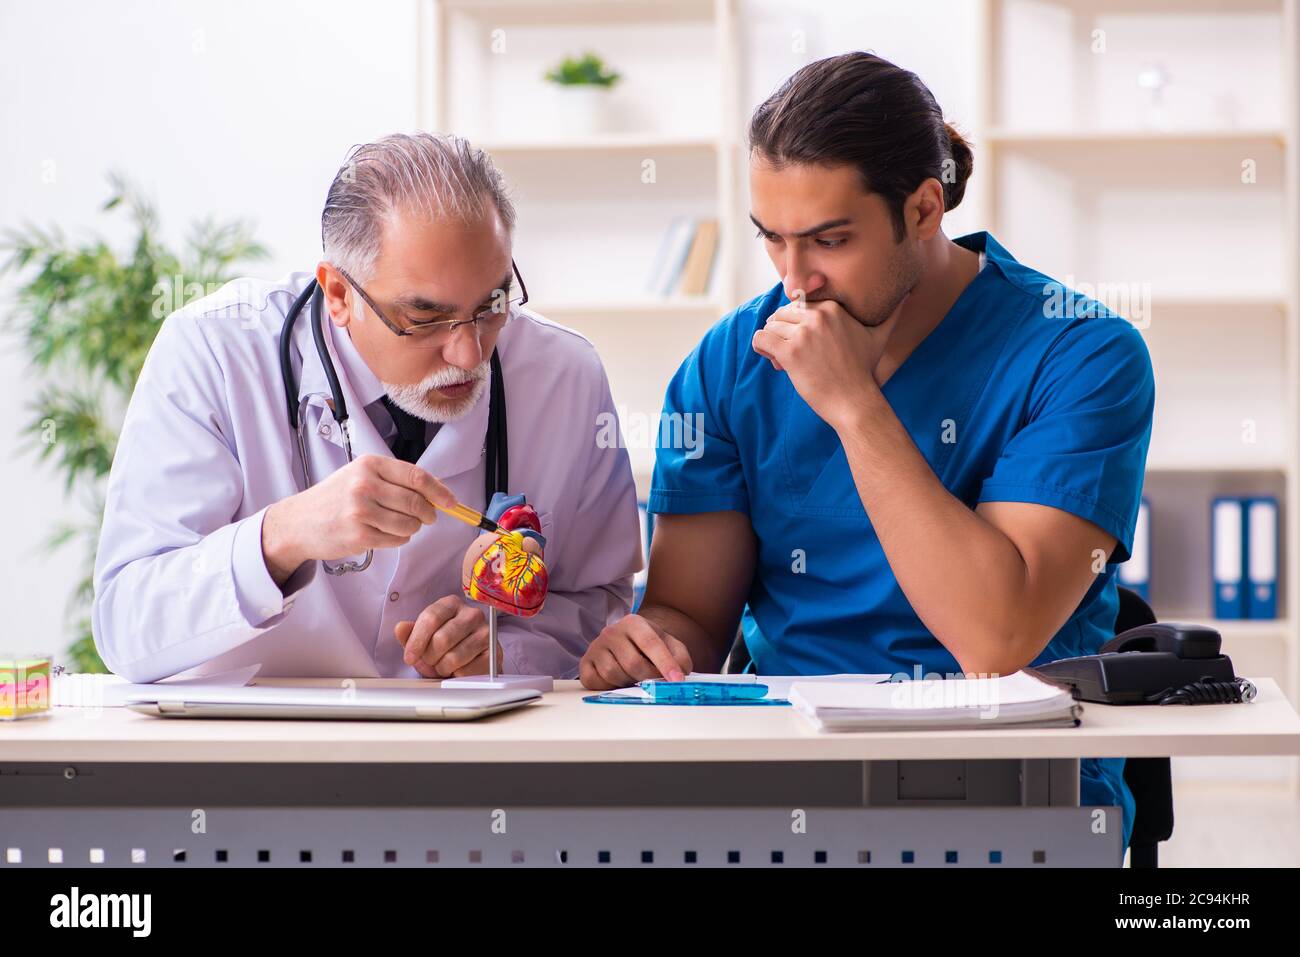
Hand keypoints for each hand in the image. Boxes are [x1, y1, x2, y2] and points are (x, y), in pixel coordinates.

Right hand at [262, 454, 455, 584]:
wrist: (299, 522)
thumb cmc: (334, 498)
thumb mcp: (361, 476)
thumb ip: (397, 480)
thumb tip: (437, 492)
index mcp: (370, 465)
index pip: (417, 477)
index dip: (440, 492)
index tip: (451, 502)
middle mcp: (365, 485)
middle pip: (417, 502)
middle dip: (429, 513)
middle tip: (427, 517)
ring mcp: (361, 511)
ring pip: (410, 524)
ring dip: (413, 528)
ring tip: (399, 525)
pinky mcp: (359, 535)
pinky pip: (397, 540)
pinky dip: (399, 539)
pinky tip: (384, 533)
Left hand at [394, 595, 502, 677]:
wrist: (471, 660)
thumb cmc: (445, 646)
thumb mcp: (424, 638)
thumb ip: (410, 633)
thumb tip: (400, 628)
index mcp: (451, 604)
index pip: (431, 618)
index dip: (416, 641)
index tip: (410, 658)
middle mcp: (472, 614)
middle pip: (441, 639)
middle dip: (430, 657)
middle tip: (431, 661)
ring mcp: (485, 632)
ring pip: (453, 657)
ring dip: (443, 668)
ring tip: (444, 666)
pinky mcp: (494, 653)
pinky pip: (467, 670)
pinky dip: (457, 675)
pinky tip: (458, 670)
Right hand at [580, 614, 693, 689]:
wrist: (626, 643)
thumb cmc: (648, 646)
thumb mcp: (669, 646)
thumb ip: (680, 658)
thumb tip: (681, 674)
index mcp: (633, 622)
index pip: (650, 643)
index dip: (665, 663)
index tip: (677, 680)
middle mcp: (611, 631)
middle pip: (632, 663)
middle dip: (648, 677)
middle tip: (655, 682)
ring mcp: (596, 647)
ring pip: (614, 674)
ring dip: (628, 682)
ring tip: (634, 678)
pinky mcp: (585, 663)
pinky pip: (596, 681)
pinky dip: (609, 687)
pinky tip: (617, 681)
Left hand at [750, 299, 897, 428]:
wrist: (855, 401)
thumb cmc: (863, 371)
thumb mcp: (879, 337)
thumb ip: (890, 314)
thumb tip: (908, 295)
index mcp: (832, 308)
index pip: (798, 305)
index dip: (797, 324)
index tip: (806, 344)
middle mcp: (818, 316)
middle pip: (781, 314)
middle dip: (782, 333)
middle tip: (793, 355)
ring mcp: (804, 334)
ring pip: (769, 326)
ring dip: (772, 343)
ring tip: (786, 362)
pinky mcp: (791, 353)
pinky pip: (761, 338)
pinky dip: (761, 348)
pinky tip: (774, 361)